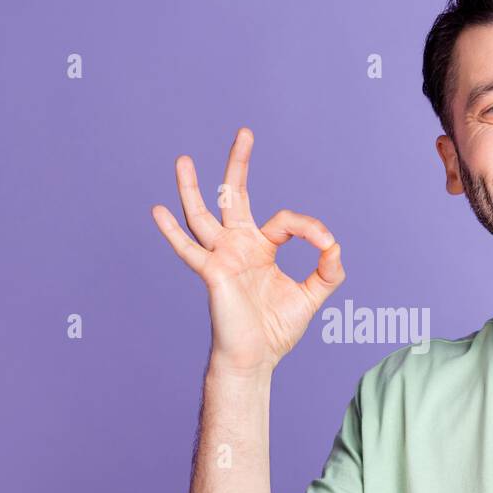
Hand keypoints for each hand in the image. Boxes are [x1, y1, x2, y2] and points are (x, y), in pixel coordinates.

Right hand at [151, 128, 344, 374]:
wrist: (256, 359)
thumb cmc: (277, 329)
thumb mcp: (311, 295)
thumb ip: (327, 270)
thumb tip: (335, 246)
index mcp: (261, 247)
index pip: (285, 221)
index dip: (309, 228)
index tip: (326, 246)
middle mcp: (238, 245)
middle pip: (234, 196)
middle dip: (239, 164)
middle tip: (244, 133)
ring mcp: (221, 257)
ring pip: (203, 215)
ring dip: (193, 188)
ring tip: (184, 159)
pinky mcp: (211, 273)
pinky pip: (189, 250)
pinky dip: (172, 232)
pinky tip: (158, 211)